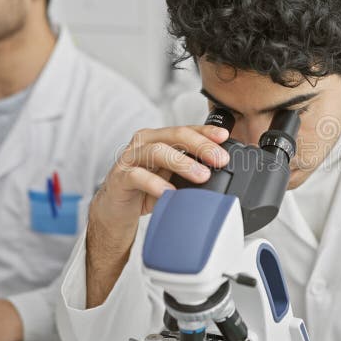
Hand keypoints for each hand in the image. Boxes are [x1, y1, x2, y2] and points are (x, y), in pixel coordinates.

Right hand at [86, 125, 228, 307]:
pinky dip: (156, 184)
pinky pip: (137, 176)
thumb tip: (224, 172)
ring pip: (157, 152)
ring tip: (202, 176)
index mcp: (160, 138)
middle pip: (175, 135)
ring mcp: (130, 159)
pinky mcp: (120, 178)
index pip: (186, 129)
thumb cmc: (145, 189)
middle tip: (220, 159)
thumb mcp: (173, 177)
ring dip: (182, 163)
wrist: (114, 210)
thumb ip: (192, 170)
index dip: (206, 131)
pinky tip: (170, 193)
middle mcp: (145, 143)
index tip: (225, 137)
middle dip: (201, 145)